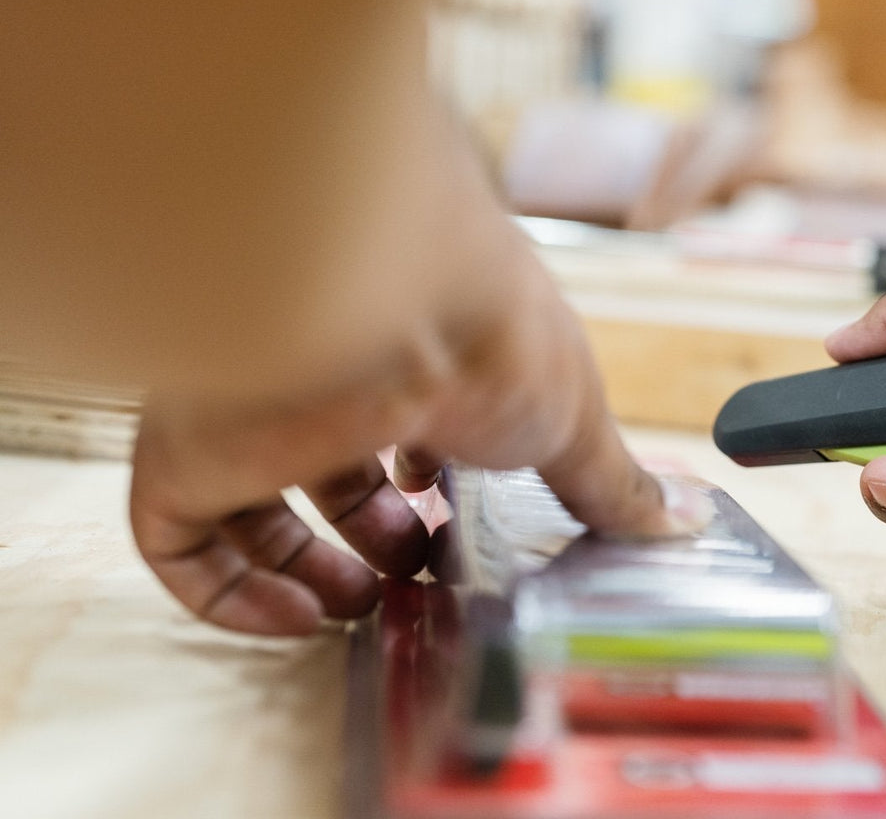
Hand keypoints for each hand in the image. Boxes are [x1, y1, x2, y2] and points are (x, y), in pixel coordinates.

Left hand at [129, 225, 711, 635]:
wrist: (384, 297)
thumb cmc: (489, 334)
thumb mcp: (577, 419)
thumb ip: (614, 481)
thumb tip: (677, 521)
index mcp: (408, 343)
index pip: (399, 413)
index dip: (425, 481)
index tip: (457, 521)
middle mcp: (322, 366)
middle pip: (328, 458)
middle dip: (370, 532)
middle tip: (410, 576)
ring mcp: (249, 406)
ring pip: (247, 499)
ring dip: (302, 570)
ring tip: (357, 606)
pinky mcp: (186, 449)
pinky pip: (178, 539)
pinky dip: (230, 595)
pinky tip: (297, 617)